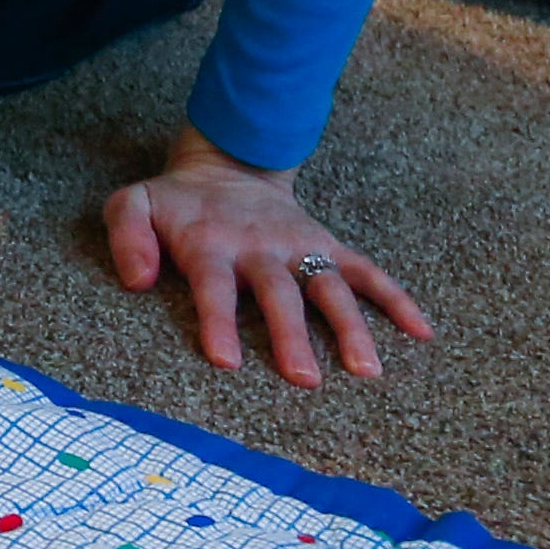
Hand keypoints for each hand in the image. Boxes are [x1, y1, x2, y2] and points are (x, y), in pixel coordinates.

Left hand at [104, 124, 431, 387]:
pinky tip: (422, 331)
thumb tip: (138, 280)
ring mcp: (300, 248)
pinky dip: (396, 298)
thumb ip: (127, 235)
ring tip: (366, 371)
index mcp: (212, 244)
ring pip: (330, 287)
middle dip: (292, 335)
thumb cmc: (175, 204)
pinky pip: (367, 271)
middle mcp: (261, 249)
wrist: (226, 169)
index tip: (227, 361)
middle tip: (305, 380)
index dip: (219, 321)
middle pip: (280, 294)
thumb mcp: (133, 203)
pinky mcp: (327, 247)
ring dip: (350, 327)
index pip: (215, 285)